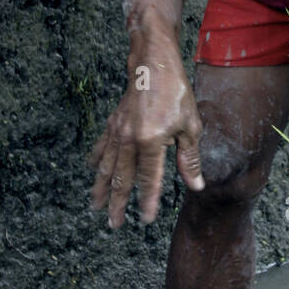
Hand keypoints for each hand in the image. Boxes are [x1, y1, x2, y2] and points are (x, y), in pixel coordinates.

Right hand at [89, 57, 204, 227]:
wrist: (153, 64)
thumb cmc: (175, 92)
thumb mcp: (190, 126)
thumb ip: (189, 158)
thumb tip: (195, 185)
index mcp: (151, 141)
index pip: (149, 180)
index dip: (148, 201)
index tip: (145, 220)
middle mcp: (130, 139)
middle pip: (122, 179)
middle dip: (117, 204)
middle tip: (114, 224)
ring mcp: (118, 131)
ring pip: (107, 167)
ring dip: (102, 188)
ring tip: (96, 206)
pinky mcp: (113, 123)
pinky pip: (101, 147)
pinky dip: (97, 161)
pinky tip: (93, 171)